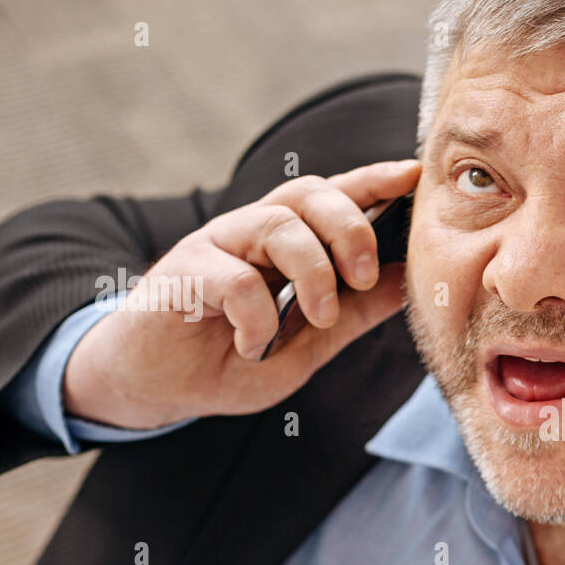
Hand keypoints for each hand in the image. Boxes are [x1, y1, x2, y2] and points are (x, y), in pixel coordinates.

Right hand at [63, 159, 420, 428]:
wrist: (153, 388)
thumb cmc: (228, 360)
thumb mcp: (306, 346)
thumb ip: (352, 316)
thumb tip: (406, 281)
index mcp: (286, 244)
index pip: (334, 195)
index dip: (373, 180)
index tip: (411, 176)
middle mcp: (251, 233)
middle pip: (308, 193)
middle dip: (350, 228)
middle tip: (366, 276)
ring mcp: (215, 247)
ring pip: (276, 224)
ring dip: (313, 271)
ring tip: (320, 316)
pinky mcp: (182, 274)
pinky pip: (234, 280)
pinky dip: (258, 317)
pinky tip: (251, 344)